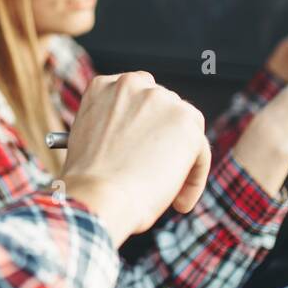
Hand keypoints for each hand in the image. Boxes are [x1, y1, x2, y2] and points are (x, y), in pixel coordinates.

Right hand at [61, 72, 210, 246]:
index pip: (136, 98)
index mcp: (102, 86)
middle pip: (163, 109)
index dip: (142, 126)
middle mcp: (131, 84)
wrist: (97, 197)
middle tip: (157, 171)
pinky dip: (193, 179)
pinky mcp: (186, 120)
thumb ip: (112, 129)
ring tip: (168, 192)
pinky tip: (180, 203)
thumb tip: (136, 143)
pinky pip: (200, 151)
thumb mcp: (86, 142)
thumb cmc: (87, 185)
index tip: (141, 151)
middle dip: (164, 139)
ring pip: (185, 130)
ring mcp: (161, 99)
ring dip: (179, 159)